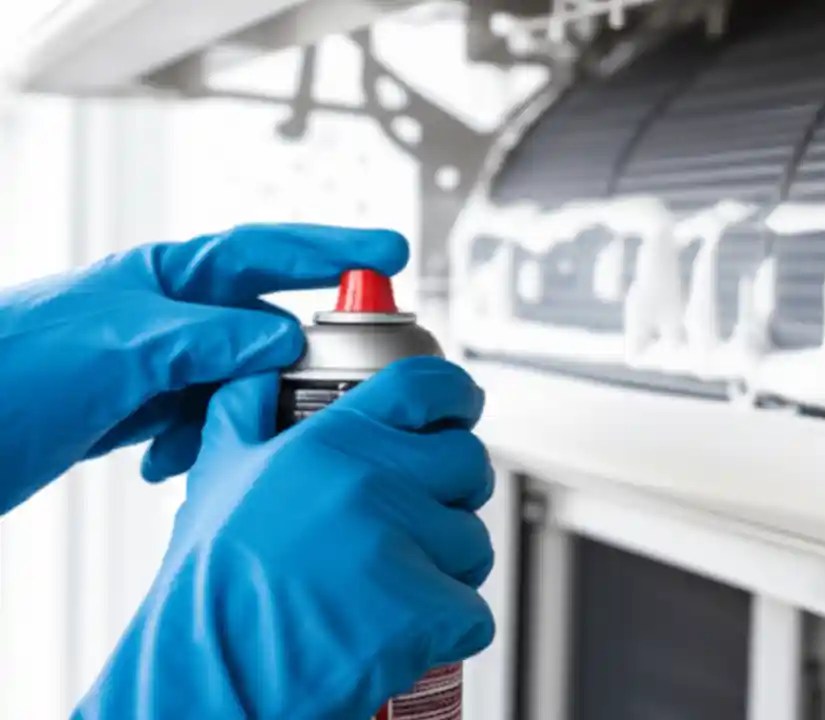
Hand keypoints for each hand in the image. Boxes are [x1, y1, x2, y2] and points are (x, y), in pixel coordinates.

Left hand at [0, 223, 406, 513]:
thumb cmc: (13, 366)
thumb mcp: (127, 343)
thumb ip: (214, 338)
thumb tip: (286, 338)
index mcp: (164, 277)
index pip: (266, 251)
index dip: (331, 249)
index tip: (389, 251)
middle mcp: (165, 315)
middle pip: (263, 323)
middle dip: (303, 354)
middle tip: (346, 380)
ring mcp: (151, 367)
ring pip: (237, 381)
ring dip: (250, 411)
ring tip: (251, 436)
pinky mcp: (132, 414)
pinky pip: (198, 422)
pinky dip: (203, 444)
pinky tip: (178, 465)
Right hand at [74, 357, 495, 718]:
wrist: (211, 679)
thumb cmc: (212, 590)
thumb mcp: (217, 480)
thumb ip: (242, 416)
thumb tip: (257, 376)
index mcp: (327, 443)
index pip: (422, 386)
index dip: (456, 393)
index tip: (463, 408)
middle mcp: (370, 481)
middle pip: (469, 463)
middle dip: (458, 493)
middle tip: (425, 523)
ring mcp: (401, 544)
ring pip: (477, 541)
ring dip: (452, 568)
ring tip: (398, 588)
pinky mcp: (425, 610)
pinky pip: (475, 611)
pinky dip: (452, 630)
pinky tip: (407, 633)